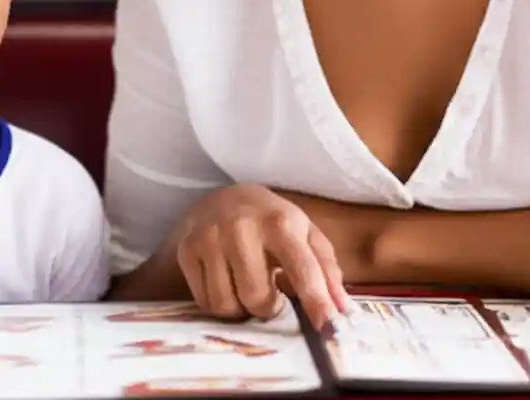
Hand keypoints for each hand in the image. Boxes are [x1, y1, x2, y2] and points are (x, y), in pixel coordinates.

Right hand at [169, 183, 353, 327]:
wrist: (224, 198)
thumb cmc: (273, 223)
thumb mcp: (306, 235)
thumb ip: (326, 271)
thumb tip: (342, 312)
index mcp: (280, 222)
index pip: (303, 270)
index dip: (317, 303)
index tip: (329, 331)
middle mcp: (241, 227)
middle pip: (257, 297)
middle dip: (268, 307)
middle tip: (272, 296)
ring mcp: (209, 238)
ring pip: (227, 304)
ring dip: (242, 308)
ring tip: (248, 289)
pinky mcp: (186, 250)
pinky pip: (204, 301)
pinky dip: (220, 303)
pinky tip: (228, 285)